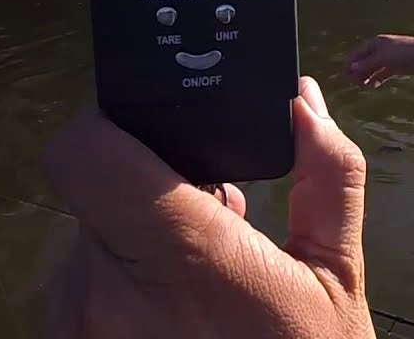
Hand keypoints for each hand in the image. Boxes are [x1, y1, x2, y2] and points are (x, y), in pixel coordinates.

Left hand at [40, 77, 373, 338]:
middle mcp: (107, 298)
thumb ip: (328, 175)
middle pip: (94, 193)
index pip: (84, 152)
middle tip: (211, 219)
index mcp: (184, 260)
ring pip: (82, 243)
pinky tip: (172, 313)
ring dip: (132, 243)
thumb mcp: (338, 273)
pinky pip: (76, 292)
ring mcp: (77, 333)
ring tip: (195, 279)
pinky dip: (116, 288)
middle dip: (149, 192)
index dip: (111, 122)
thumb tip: (303, 99)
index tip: (157, 130)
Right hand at [344, 34, 413, 86]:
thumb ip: (367, 63)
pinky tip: (373, 85)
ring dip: (366, 76)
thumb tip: (351, 68)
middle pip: (364, 61)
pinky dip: (376, 79)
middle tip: (354, 83)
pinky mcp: (395, 66)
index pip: (358, 53)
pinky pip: (381, 73)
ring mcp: (388, 58)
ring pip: (372, 68)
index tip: (345, 75)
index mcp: (375, 42)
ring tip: (363, 86)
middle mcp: (380, 49)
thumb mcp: (382, 57)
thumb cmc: (403, 52)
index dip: (350, 63)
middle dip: (358, 71)